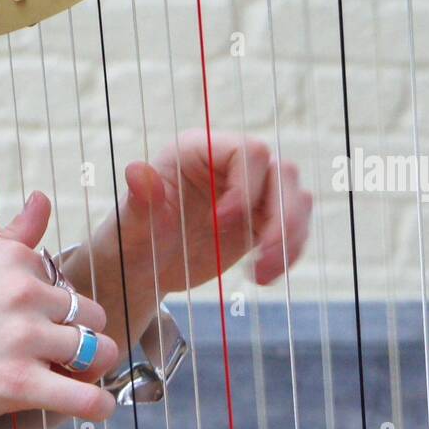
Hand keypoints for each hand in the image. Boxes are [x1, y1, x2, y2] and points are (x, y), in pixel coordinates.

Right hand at [0, 192, 119, 428]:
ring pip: (97, 351)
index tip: (33, 327)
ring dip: (90, 369)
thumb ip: (11, 237)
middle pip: (91, 315)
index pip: (67, 282)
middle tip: (52, 357)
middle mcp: (23, 293)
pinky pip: (85, 397)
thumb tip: (42, 199)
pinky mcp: (18, 385)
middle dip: (79, 336)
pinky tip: (95, 408)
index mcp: (13, 260)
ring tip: (69, 380)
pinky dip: (97, 405)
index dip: (56, 310)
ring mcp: (23, 339)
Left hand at [63, 131, 312, 345]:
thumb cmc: (131, 239)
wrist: (143, 269)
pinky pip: (293, 228)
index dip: (246, 186)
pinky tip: (264, 277)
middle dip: (281, 216)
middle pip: (282, 172)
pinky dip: (288, 252)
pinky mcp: (261, 221)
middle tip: (263, 254)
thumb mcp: (132, 225)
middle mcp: (230, 165)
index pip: (248, 151)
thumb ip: (140, 200)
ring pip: (296, 199)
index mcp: (199, 151)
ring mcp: (251, 192)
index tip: (220, 223)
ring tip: (263, 275)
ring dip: (290, 238)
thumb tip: (137, 172)